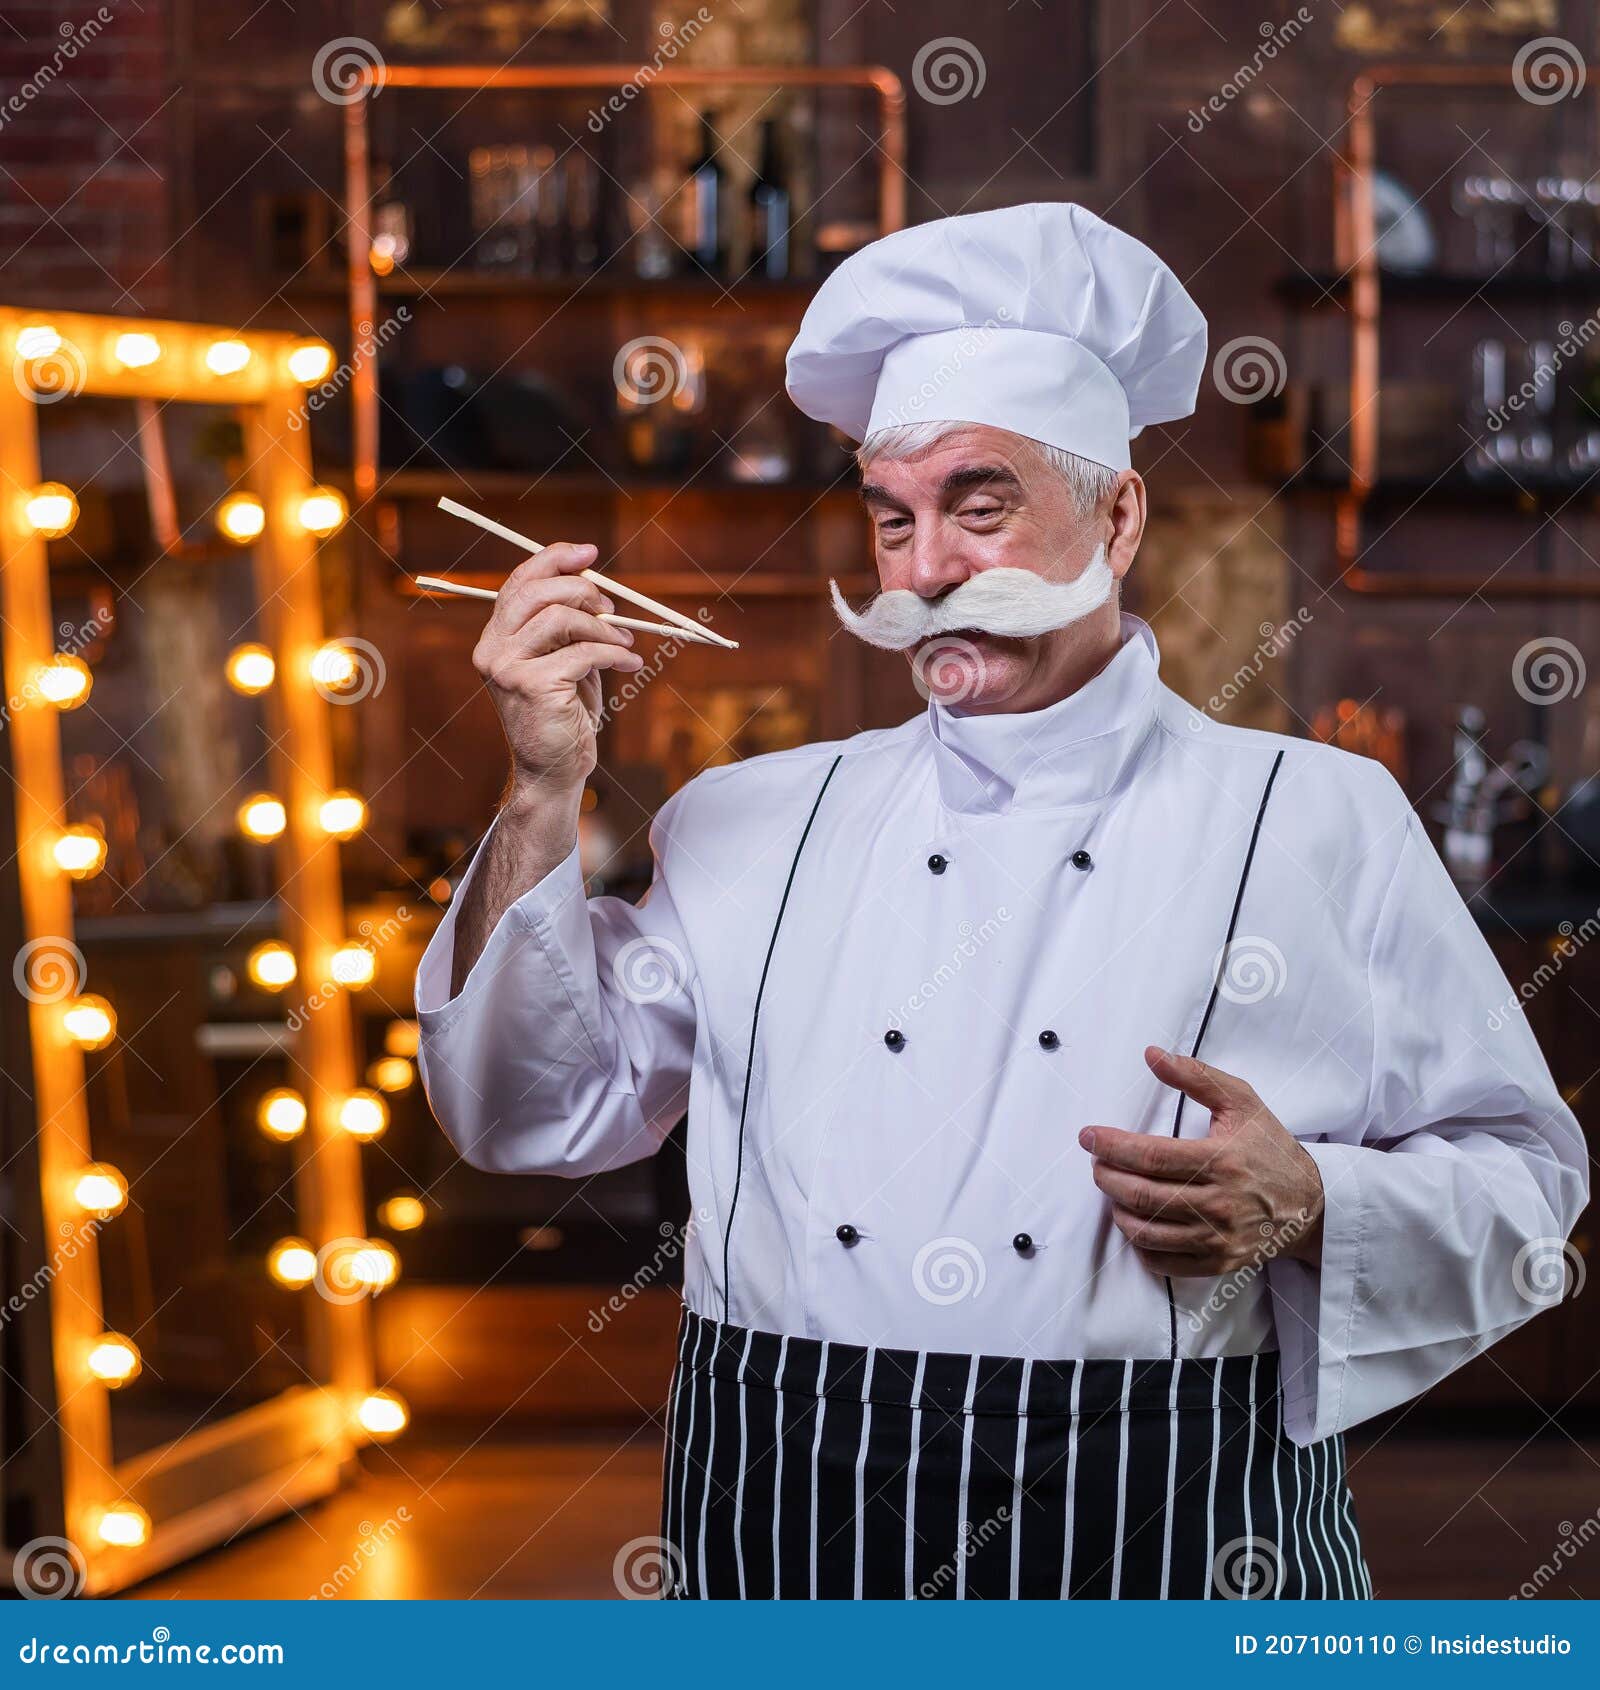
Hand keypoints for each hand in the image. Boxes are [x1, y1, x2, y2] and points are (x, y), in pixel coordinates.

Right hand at [470, 542, 645, 796]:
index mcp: (495, 639)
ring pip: (560, 617)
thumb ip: (568, 626)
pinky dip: (615, 653)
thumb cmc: (563, 716)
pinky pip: (583, 652)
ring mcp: (507, 668)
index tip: (589, 552)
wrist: (555, 770)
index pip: (518, 583)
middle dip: (583, 590)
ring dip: (603, 625)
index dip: (553, 560)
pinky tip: (630, 663)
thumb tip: (595, 584)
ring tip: (626, 640)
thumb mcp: (564, 661)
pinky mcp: (531, 686)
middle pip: (536, 591)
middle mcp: (492, 650)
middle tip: (612, 608)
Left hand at [1079, 1046, 1324, 1276]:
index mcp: (1221, 1161)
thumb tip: (1152, 1055)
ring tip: (1113, 1190)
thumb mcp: (1242, 1102)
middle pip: (1143, 1195)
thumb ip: (1196, 1076)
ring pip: (1148, 1233)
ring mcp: (1218, 1238)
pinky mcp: (1218, 1263)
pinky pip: (1164, 1262)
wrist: (1312, 1205)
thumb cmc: (1271, 1148)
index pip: (1151, 1156)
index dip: (1112, 1146)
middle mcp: (1219, 1203)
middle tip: (1095, 1163)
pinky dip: (1140, 1245)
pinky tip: (1136, 1222)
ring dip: (1118, 1211)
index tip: (1088, 1136)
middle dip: (1107, 1177)